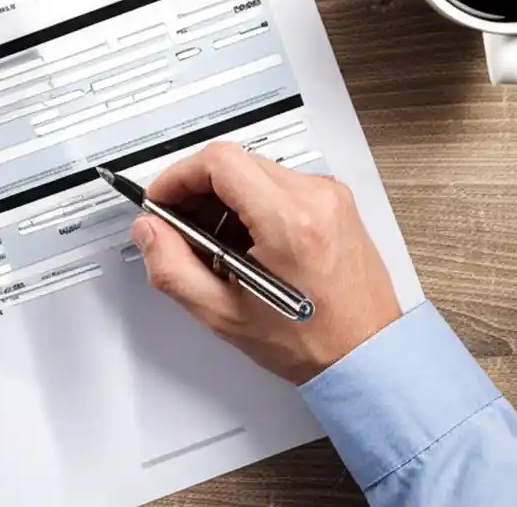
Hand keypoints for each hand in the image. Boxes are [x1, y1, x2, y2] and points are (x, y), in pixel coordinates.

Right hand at [132, 143, 400, 383]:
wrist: (367, 354)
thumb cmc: (312, 341)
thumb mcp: (224, 314)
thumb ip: (173, 268)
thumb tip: (150, 232)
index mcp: (290, 220)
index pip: (219, 161)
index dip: (178, 176)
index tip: (162, 200)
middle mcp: (315, 198)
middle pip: (235, 162)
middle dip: (198, 189)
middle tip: (180, 227)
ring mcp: (330, 197)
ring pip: (256, 171)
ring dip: (224, 198)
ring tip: (216, 245)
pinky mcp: (335, 203)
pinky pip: (280, 185)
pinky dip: (252, 204)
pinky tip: (246, 243)